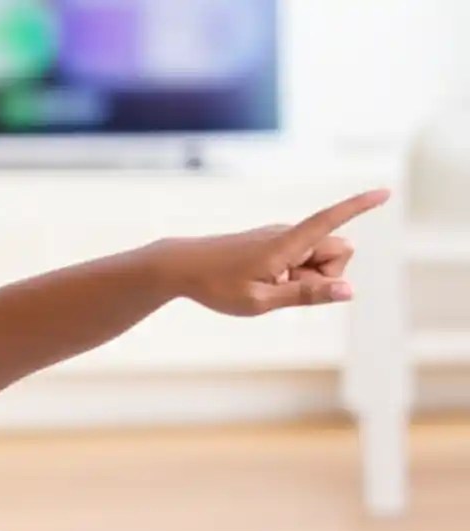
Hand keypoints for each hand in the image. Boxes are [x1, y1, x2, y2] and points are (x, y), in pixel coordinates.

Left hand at [160, 188, 389, 315]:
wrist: (180, 266)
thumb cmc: (216, 286)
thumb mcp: (261, 301)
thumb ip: (307, 295)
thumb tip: (349, 291)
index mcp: (286, 243)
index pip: (331, 219)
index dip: (359, 206)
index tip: (386, 192)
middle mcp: (288, 233)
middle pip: (338, 252)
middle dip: (327, 275)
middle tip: (282, 288)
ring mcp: (282, 237)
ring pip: (320, 259)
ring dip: (307, 278)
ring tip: (267, 285)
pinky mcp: (275, 243)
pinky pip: (302, 260)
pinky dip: (293, 276)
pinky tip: (262, 281)